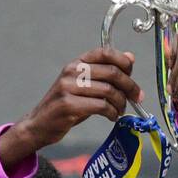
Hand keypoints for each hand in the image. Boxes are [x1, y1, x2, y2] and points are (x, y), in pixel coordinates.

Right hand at [0, 48, 144, 169]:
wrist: (40, 124)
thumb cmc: (67, 105)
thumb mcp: (85, 85)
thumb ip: (105, 73)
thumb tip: (130, 58)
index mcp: (77, 62)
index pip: (105, 52)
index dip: (124, 63)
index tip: (132, 77)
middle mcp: (72, 71)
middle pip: (112, 73)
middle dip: (129, 86)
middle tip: (136, 98)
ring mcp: (69, 88)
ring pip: (109, 91)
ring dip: (121, 103)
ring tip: (120, 111)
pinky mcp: (69, 106)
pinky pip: (100, 106)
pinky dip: (112, 113)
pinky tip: (112, 117)